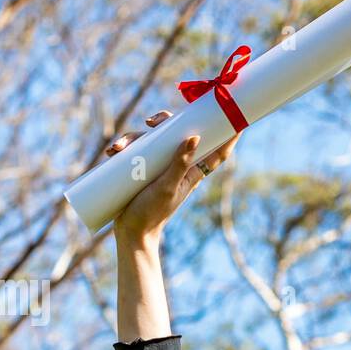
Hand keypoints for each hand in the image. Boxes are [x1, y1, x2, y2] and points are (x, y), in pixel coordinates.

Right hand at [107, 109, 239, 243]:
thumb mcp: (168, 186)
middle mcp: (177, 165)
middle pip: (178, 133)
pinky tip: (113, 151)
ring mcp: (159, 166)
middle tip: (150, 121)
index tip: (237, 117)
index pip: (216, 151)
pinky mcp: (141, 168)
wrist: (132, 232)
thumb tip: (195, 137)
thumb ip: (180, 163)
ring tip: (118, 148)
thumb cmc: (153, 213)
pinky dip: (124, 147)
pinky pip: (135, 149)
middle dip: (164, 121)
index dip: (227, 135)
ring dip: (133, 137)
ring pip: (152, 138)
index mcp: (192, 171)